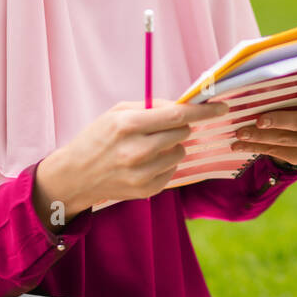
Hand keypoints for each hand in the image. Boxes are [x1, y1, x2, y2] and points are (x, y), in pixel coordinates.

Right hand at [35, 98, 230, 224]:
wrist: (75, 176)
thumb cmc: (98, 138)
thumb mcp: (117, 112)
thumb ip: (151, 107)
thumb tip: (183, 106)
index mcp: (128, 125)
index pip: (177, 115)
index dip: (204, 110)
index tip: (222, 107)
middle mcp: (136, 151)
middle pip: (182, 133)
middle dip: (181, 126)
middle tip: (166, 126)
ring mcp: (141, 174)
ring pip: (180, 152)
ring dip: (173, 146)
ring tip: (151, 146)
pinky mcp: (146, 190)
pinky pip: (173, 171)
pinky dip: (166, 164)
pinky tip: (146, 163)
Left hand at [231, 74, 296, 167]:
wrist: (290, 130)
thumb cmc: (288, 96)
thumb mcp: (289, 85)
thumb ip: (283, 74)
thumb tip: (254, 60)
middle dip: (281, 120)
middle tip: (260, 120)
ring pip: (289, 140)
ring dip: (261, 136)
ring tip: (240, 132)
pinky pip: (280, 153)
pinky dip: (257, 147)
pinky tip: (239, 144)